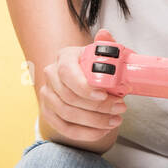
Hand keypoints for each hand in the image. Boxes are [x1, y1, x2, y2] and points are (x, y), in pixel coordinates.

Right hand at [39, 28, 126, 149]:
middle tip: (120, 109)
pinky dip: (85, 133)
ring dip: (94, 122)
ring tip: (116, 121)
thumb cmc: (97, 65)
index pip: (68, 73)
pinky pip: (64, 128)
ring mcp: (47, 95)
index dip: (84, 87)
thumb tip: (105, 35)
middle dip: (98, 107)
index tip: (104, 95)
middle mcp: (51, 74)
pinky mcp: (48, 112)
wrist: (85, 78)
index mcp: (65, 57)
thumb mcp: (104, 54)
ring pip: (67, 114)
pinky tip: (103, 131)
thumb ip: (106, 45)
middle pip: (69, 97)